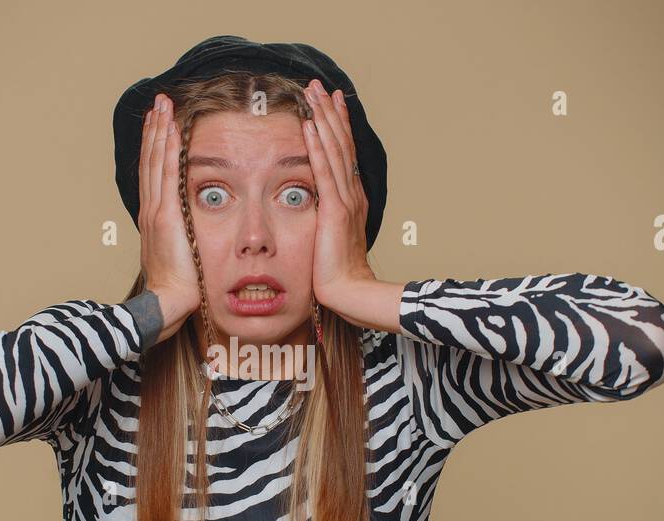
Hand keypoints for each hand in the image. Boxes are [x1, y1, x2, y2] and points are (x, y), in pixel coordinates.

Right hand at [138, 93, 200, 338]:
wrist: (168, 302)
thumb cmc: (178, 288)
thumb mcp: (180, 257)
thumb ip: (184, 239)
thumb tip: (191, 233)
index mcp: (155, 219)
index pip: (154, 174)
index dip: (156, 148)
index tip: (159, 125)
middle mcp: (151, 210)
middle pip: (151, 161)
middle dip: (155, 130)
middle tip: (158, 103)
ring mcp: (156, 211)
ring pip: (156, 161)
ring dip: (159, 131)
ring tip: (162, 106)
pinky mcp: (165, 215)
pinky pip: (167, 174)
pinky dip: (167, 149)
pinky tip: (171, 129)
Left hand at [302, 79, 375, 307]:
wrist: (349, 292)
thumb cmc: (336, 272)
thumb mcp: (330, 238)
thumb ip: (325, 219)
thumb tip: (315, 209)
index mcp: (351, 199)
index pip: (344, 154)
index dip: (338, 126)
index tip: (330, 102)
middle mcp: (352, 193)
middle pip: (341, 144)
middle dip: (330, 113)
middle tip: (320, 86)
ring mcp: (346, 200)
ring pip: (335, 150)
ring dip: (323, 119)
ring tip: (314, 93)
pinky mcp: (335, 211)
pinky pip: (325, 171)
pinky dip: (318, 146)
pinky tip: (310, 126)